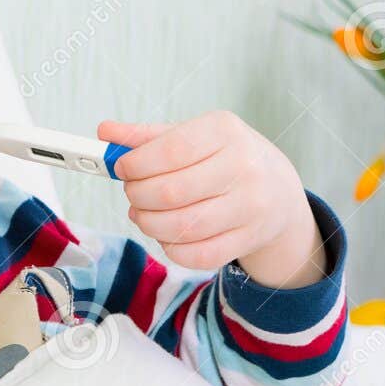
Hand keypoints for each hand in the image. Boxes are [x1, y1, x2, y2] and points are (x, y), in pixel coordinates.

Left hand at [98, 111, 323, 283]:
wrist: (279, 191)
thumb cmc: (228, 158)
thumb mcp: (195, 136)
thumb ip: (149, 136)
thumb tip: (105, 131)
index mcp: (225, 131)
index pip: (170, 151)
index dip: (136, 164)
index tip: (122, 169)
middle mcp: (243, 168)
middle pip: (170, 192)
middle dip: (138, 196)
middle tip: (132, 194)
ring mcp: (249, 207)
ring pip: (181, 227)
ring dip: (149, 224)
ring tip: (143, 215)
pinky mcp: (248, 238)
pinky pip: (198, 254)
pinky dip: (171, 248)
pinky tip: (166, 235)